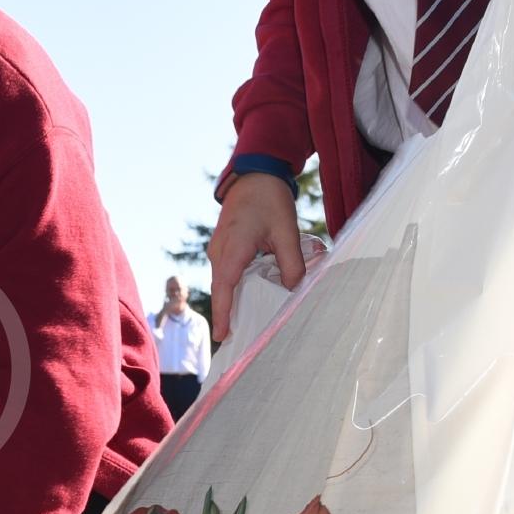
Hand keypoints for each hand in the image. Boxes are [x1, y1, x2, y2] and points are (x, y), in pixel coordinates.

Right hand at [206, 173, 303, 348]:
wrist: (255, 174)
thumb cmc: (269, 199)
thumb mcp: (286, 230)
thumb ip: (291, 262)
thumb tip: (294, 290)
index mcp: (233, 248)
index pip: (224, 287)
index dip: (223, 313)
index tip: (224, 335)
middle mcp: (220, 251)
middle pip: (222, 289)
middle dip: (228, 314)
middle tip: (239, 340)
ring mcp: (219, 248)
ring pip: (224, 282)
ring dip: (232, 301)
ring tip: (243, 324)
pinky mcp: (223, 246)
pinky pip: (226, 273)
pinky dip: (234, 287)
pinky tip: (248, 298)